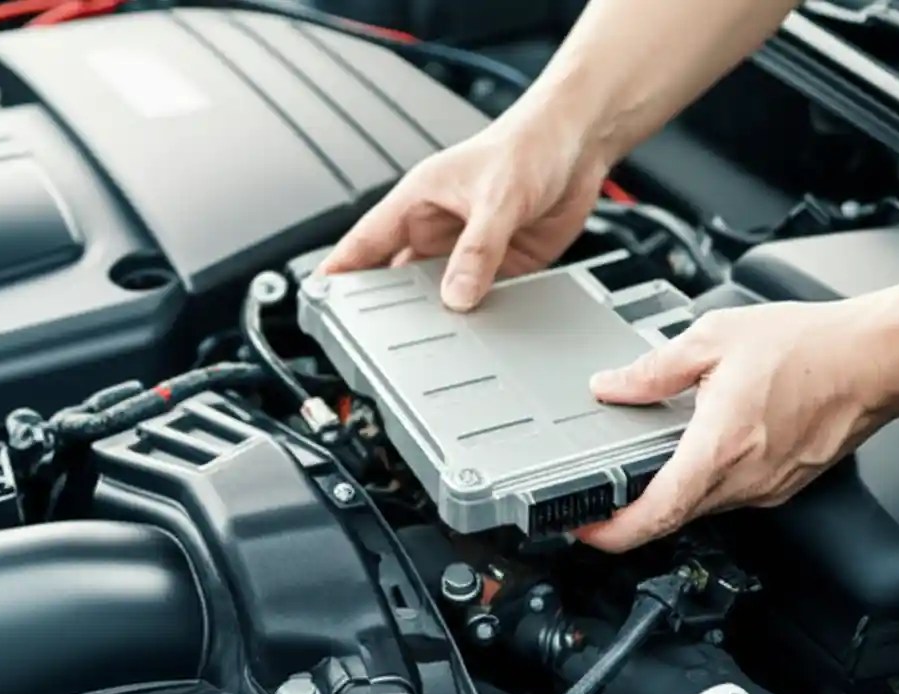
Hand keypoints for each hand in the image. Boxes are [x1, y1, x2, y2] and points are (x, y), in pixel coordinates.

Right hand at [317, 107, 607, 311]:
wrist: (580, 143)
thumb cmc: (529, 144)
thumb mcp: (497, 196)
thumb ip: (477, 248)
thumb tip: (457, 295)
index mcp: (418, 202)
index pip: (365, 242)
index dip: (339, 271)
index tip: (318, 299)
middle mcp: (437, 229)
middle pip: (398, 278)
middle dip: (388, 307)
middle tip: (377, 338)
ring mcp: (468, 251)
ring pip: (438, 295)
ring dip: (436, 316)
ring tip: (431, 343)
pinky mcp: (501, 267)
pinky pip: (480, 299)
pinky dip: (477, 317)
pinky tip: (477, 334)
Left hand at [576, 296, 898, 552]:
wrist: (877, 357)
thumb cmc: (810, 346)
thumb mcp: (713, 338)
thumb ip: (653, 369)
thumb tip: (612, 386)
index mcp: (720, 447)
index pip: (657, 512)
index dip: (613, 531)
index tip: (585, 530)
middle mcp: (745, 479)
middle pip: (672, 515)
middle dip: (630, 513)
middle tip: (596, 501)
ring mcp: (767, 487)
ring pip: (700, 506)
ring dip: (667, 495)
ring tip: (639, 470)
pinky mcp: (783, 484)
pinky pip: (729, 494)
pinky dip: (702, 482)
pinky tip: (694, 452)